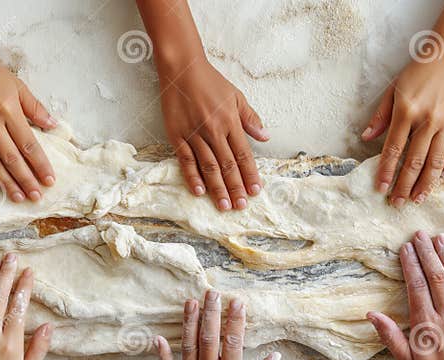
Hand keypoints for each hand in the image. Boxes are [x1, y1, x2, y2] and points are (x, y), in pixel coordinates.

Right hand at [0, 56, 56, 202]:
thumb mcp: (19, 87)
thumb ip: (36, 108)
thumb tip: (54, 126)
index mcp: (8, 110)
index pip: (28, 144)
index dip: (40, 164)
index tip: (50, 180)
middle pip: (11, 158)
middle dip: (26, 180)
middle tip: (37, 196)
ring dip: (7, 183)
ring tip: (19, 197)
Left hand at [155, 291, 280, 359]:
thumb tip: (275, 356)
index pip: (233, 342)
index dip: (235, 319)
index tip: (237, 301)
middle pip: (209, 338)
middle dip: (211, 312)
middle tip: (212, 292)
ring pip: (189, 347)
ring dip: (189, 324)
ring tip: (190, 302)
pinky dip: (162, 355)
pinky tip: (158, 339)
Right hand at [159, 58, 268, 210]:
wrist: (182, 68)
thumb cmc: (211, 82)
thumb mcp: (236, 96)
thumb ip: (250, 119)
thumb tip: (266, 137)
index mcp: (230, 122)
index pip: (243, 155)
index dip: (250, 175)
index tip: (255, 191)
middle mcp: (214, 130)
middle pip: (228, 165)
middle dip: (236, 188)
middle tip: (241, 206)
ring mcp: (194, 134)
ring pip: (209, 167)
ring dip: (217, 188)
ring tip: (224, 205)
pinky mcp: (177, 135)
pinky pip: (186, 160)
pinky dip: (192, 176)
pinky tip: (199, 191)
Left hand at [362, 55, 443, 205]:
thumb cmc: (416, 73)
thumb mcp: (392, 91)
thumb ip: (380, 117)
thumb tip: (365, 138)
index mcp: (407, 112)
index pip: (394, 149)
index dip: (387, 171)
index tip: (381, 188)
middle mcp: (427, 121)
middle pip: (415, 161)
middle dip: (405, 185)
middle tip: (398, 203)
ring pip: (436, 162)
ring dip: (426, 184)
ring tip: (418, 199)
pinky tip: (441, 180)